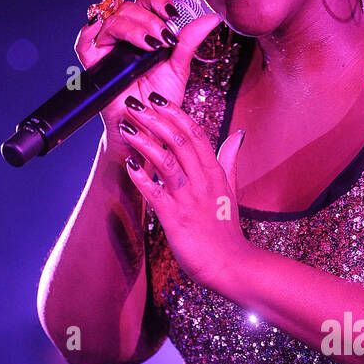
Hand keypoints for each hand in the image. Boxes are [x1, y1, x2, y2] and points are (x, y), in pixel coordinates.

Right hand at [73, 0, 223, 150]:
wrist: (148, 130)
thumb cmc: (161, 102)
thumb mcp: (179, 68)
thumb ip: (189, 41)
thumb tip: (211, 17)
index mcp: (144, 32)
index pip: (145, 2)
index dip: (156, 1)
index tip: (172, 14)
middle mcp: (124, 37)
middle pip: (127, 7)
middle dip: (148, 18)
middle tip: (164, 39)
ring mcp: (107, 48)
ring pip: (109, 19)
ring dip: (132, 27)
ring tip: (151, 45)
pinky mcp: (93, 63)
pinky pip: (85, 40)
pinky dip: (96, 34)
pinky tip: (118, 45)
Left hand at [117, 90, 251, 292]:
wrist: (230, 264)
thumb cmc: (226, 229)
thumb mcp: (231, 190)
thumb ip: (230, 160)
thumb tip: (238, 135)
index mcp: (215, 172)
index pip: (195, 133)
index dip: (174, 113)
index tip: (157, 99)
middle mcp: (202, 181)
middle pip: (178, 140)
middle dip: (154, 119)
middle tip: (134, 103)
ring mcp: (188, 199)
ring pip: (165, 161)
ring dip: (143, 141)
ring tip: (125, 126)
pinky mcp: (175, 218)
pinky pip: (155, 192)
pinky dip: (141, 176)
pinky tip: (128, 163)